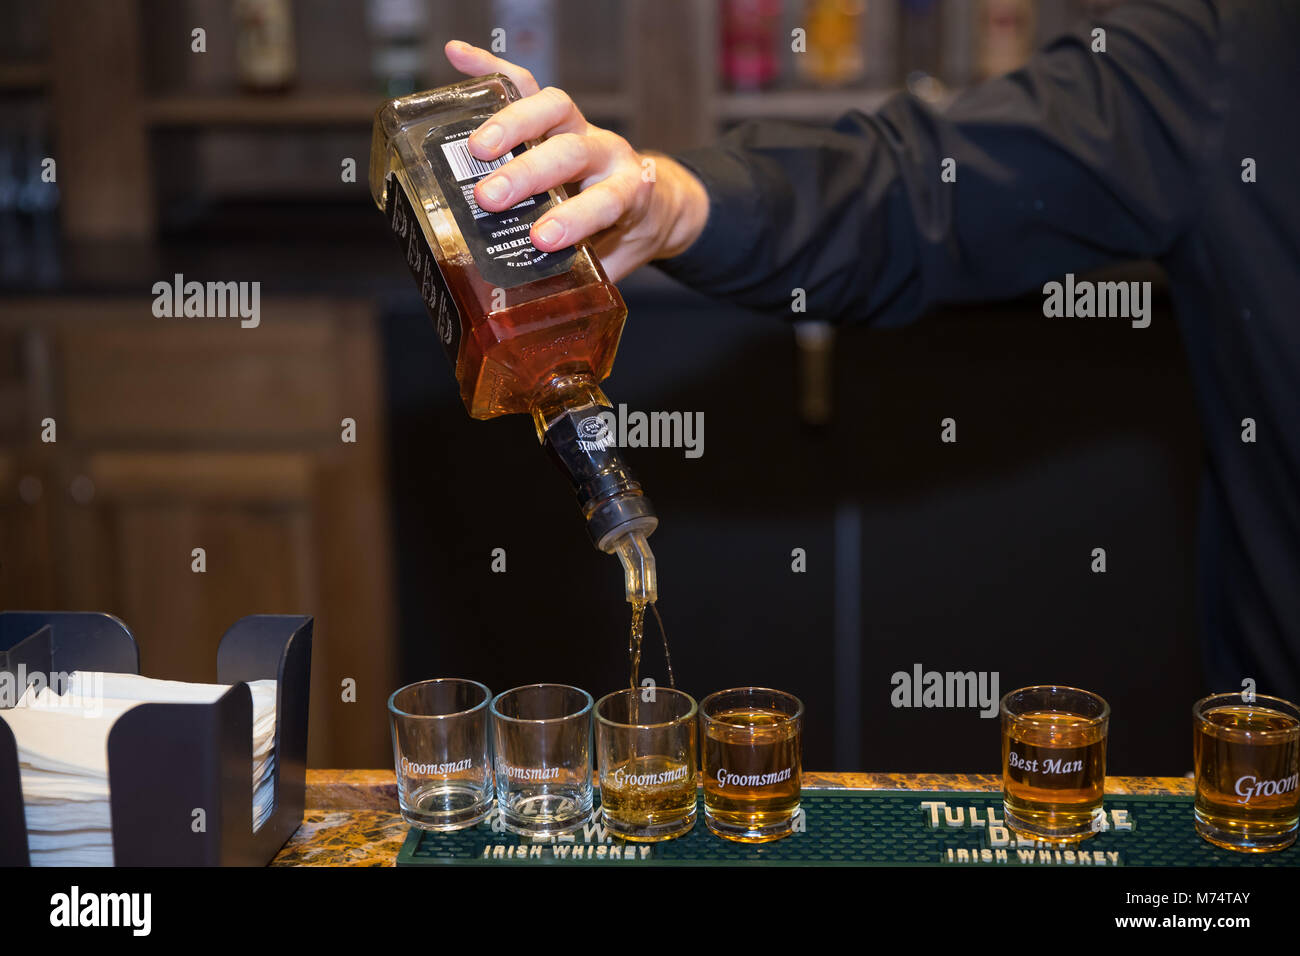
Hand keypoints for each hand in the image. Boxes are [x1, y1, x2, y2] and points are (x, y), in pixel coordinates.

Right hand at [443, 40, 707, 281]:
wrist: (658, 202)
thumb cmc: (630, 235)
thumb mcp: (618, 264)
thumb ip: (585, 279)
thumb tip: (537, 307)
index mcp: (629, 193)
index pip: (607, 200)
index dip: (577, 217)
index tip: (545, 238)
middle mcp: (607, 153)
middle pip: (571, 150)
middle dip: (530, 173)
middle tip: (491, 197)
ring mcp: (581, 128)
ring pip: (552, 107)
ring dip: (512, 123)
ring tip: (475, 147)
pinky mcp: (557, 114)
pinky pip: (525, 84)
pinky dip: (491, 70)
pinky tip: (456, 57)